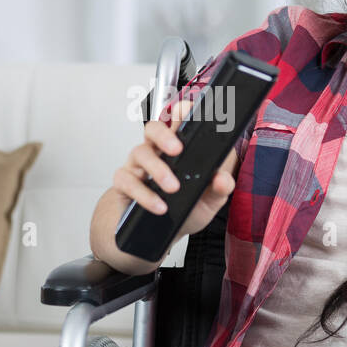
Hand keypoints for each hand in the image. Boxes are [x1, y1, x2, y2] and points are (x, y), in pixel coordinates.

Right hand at [111, 99, 237, 240]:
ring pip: (140, 153)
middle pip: (153, 129)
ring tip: (172, 187)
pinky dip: (145, 195)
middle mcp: (155, 152)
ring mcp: (137, 166)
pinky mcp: (124, 185)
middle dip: (164, 135)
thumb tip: (222, 179)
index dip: (180, 112)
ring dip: (158, 169)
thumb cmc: (182, 210)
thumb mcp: (208, 201)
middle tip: (177, 149)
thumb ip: (220, 189)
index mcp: (176, 149)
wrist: (157, 236)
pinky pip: (128, 182)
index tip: (189, 110)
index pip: (176, 122)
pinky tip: (159, 206)